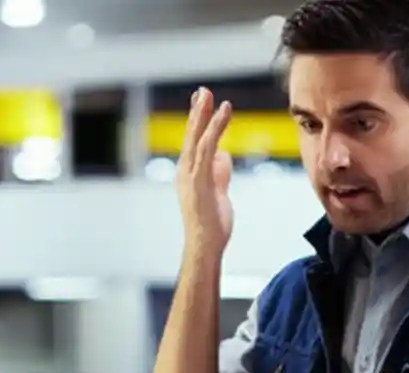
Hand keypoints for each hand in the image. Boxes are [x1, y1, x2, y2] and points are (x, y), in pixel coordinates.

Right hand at [176, 86, 234, 256]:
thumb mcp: (219, 193)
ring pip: (197, 138)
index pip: (193, 142)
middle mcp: (185, 171)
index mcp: (188, 173)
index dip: (197, 121)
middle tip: (202, 91)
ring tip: (208, 95)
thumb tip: (223, 155)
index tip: (202, 102)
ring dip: (203, 115)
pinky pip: (208, 147)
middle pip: (190, 135)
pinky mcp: (199, 179)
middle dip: (196, 111)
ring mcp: (190, 175)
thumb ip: (220, 173)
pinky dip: (215, 128)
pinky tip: (223, 112)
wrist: (205, 246)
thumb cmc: (212, 225)